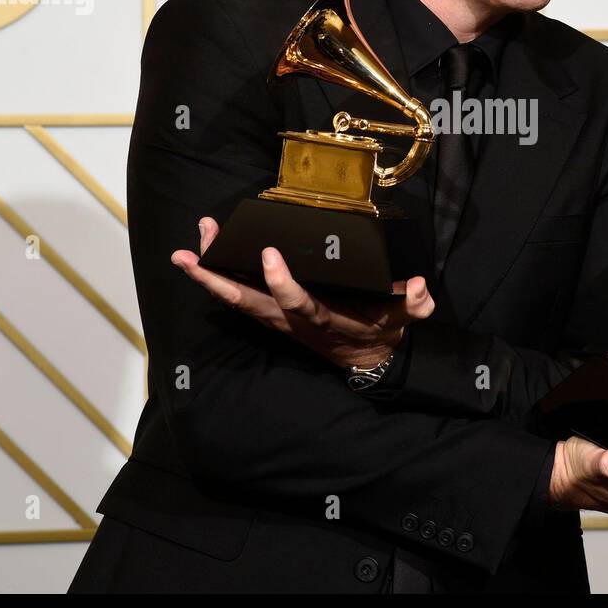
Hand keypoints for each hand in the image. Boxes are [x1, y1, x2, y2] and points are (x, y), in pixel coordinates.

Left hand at [170, 216, 434, 369]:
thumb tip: (419, 287)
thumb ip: (414, 304)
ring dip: (209, 273)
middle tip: (189, 254)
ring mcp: (276, 318)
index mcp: (321, 318)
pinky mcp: (271, 312)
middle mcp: (290, 319)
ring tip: (187, 248)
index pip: (296, 302)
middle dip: (216, 278)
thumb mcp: (403, 319)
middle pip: (245, 301)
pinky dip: (218, 275)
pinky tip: (204, 253)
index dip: (281, 282)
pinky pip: (238, 296)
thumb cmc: (381, 331)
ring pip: (235, 298)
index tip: (269, 254)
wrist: (366, 359)